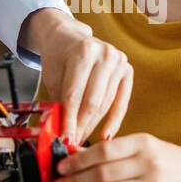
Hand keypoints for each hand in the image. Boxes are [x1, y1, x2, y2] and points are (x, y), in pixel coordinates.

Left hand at [23, 9, 132, 142]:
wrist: (68, 37)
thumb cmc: (58, 59)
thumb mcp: (53, 78)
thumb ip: (60, 103)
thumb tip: (64, 135)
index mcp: (83, 51)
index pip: (74, 95)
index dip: (69, 121)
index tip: (65, 140)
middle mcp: (105, 53)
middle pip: (93, 101)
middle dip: (82, 126)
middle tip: (73, 144)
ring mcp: (119, 60)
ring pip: (106, 103)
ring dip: (94, 125)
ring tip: (83, 139)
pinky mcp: (127, 69)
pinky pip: (121, 101)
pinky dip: (113, 120)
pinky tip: (106, 135)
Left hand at [50, 133, 180, 181]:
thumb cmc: (170, 162)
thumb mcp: (146, 147)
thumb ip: (116, 151)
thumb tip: (78, 156)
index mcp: (143, 143)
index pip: (104, 151)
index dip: (78, 161)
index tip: (61, 166)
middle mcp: (148, 163)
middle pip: (102, 174)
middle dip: (74, 181)